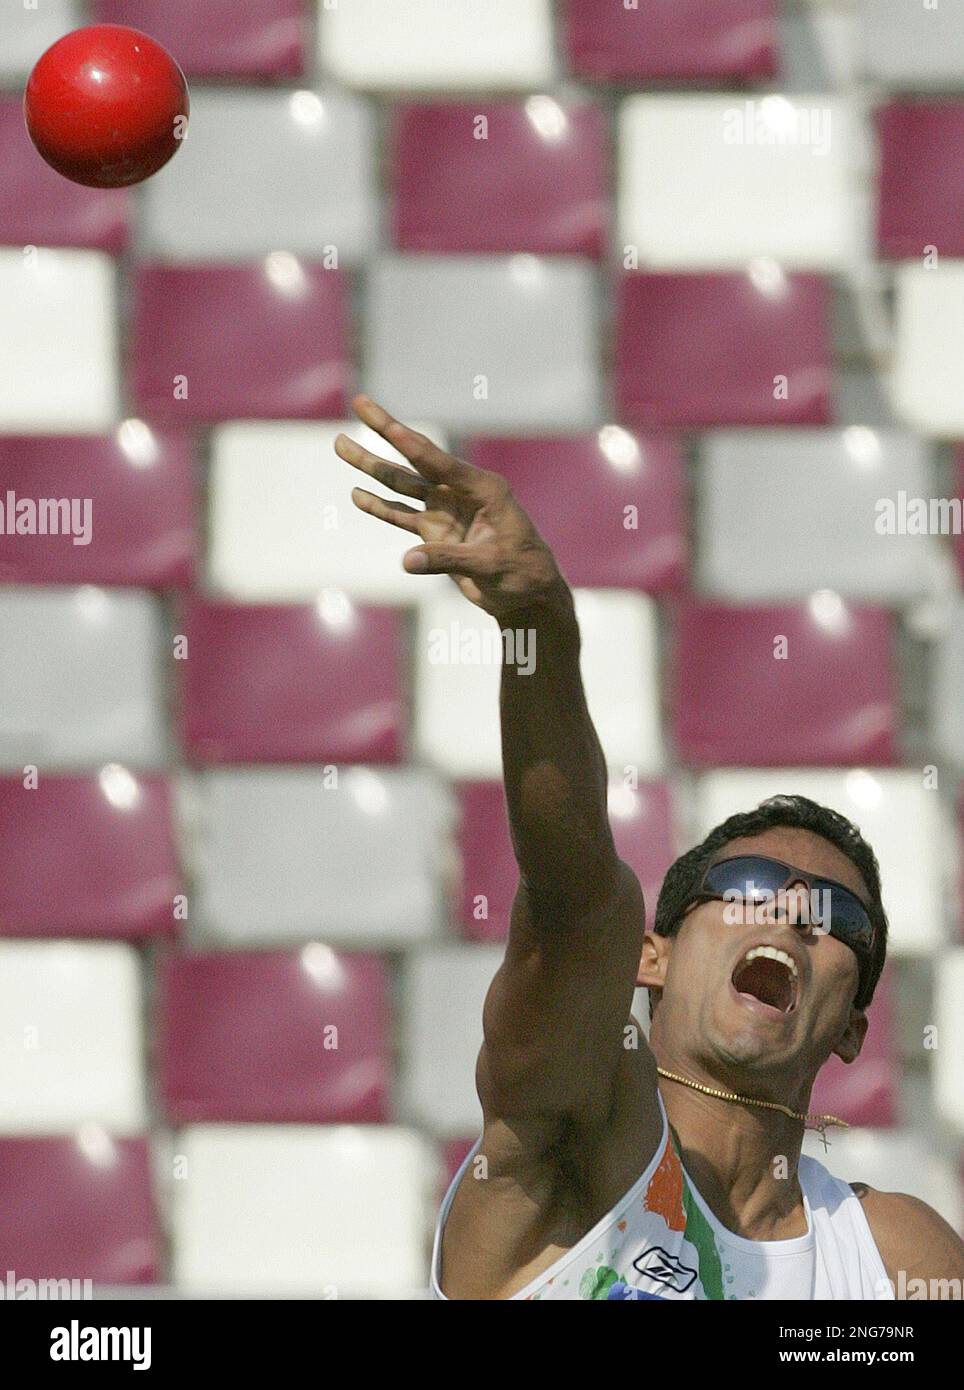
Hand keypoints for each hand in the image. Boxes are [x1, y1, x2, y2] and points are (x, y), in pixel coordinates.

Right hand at [335, 395, 565, 620]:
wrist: (529, 595)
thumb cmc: (523, 573)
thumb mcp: (492, 565)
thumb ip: (449, 560)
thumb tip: (407, 561)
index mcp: (485, 489)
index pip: (440, 462)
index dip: (411, 444)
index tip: (388, 425)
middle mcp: (462, 492)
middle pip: (416, 459)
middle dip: (386, 431)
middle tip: (359, 402)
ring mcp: (446, 511)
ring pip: (402, 485)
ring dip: (372, 467)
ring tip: (341, 445)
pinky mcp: (436, 533)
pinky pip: (402, 516)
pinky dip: (380, 508)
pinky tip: (358, 494)